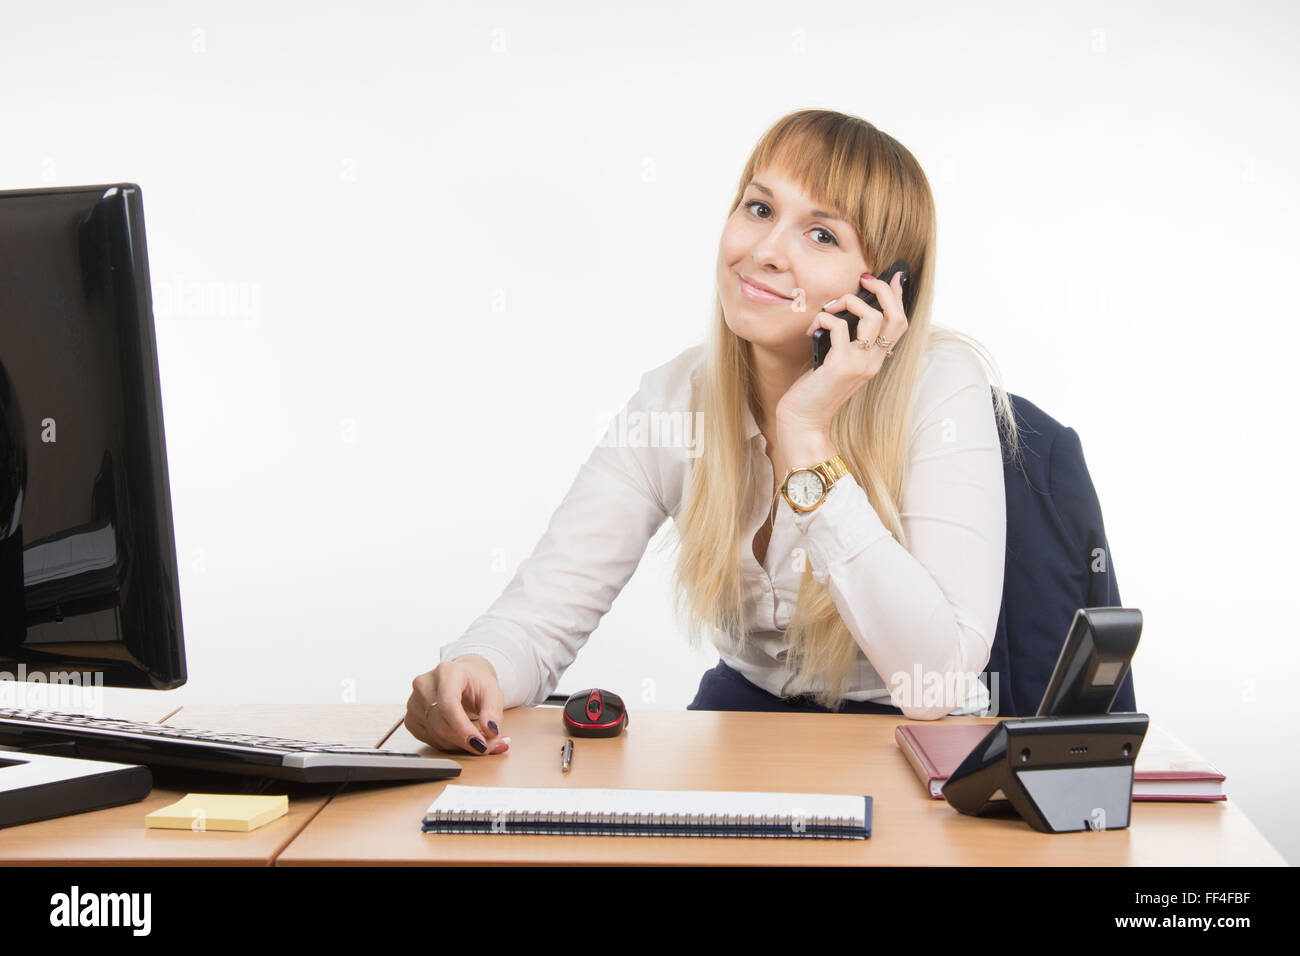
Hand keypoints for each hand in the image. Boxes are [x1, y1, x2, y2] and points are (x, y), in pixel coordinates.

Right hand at [405, 655, 509, 754]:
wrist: (460, 677)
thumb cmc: (475, 682)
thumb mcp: (492, 691)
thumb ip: (493, 711)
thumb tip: (490, 730)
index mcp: (446, 672)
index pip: (448, 704)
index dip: (463, 728)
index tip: (479, 744)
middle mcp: (424, 685)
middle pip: (441, 723)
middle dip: (466, 741)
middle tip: (487, 746)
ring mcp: (413, 702)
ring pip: (436, 735)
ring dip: (459, 744)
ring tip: (475, 737)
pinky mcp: (410, 719)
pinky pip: (429, 740)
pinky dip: (447, 744)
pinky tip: (457, 734)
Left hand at [776, 271, 909, 434]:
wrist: (803, 419)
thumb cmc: (815, 389)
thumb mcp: (837, 361)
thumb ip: (847, 341)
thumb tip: (843, 310)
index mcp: (875, 360)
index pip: (900, 324)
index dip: (899, 297)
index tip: (893, 277)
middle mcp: (873, 362)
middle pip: (896, 316)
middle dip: (883, 290)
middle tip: (864, 280)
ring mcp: (860, 364)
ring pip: (872, 317)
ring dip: (849, 301)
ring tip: (829, 308)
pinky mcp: (840, 365)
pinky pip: (839, 326)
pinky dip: (823, 318)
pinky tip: (811, 329)